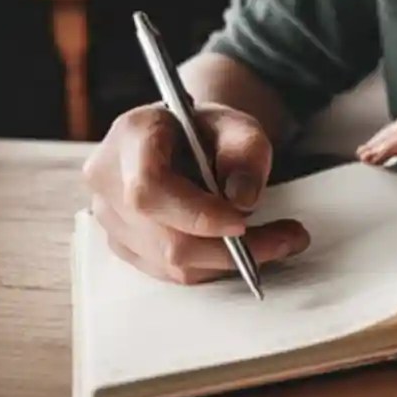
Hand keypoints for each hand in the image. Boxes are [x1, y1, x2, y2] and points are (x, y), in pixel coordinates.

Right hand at [83, 102, 309, 283]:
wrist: (184, 139)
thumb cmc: (208, 130)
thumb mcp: (239, 125)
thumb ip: (246, 152)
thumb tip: (243, 200)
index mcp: (130, 135)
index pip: (150, 188)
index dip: (196, 213)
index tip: (243, 222)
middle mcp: (107, 179)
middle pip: (165, 236)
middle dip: (230, 248)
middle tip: (289, 239)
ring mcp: (110, 217)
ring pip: (171, 262)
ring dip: (231, 260)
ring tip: (280, 241)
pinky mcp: (124, 245)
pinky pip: (172, 271)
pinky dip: (215, 266)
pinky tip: (246, 248)